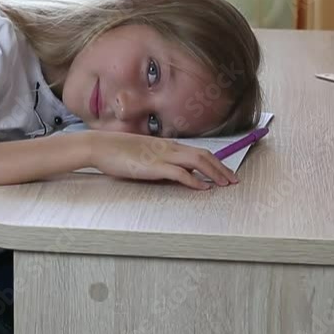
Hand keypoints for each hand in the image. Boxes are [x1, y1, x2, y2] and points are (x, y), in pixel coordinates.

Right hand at [82, 131, 238, 189]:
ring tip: (224, 184)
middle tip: (233, 180)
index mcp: (167, 145)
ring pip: (197, 161)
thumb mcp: (143, 155)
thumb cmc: (117, 151)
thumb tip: (172, 173)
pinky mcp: (153, 166)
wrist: (100, 146)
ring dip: (213, 173)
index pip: (198, 151)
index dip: (215, 162)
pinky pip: (179, 173)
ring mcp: (162, 156)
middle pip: (203, 155)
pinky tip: (203, 188)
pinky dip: (194, 181)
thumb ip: (159, 161)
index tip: (225, 172)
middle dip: (221, 168)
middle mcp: (169, 148)